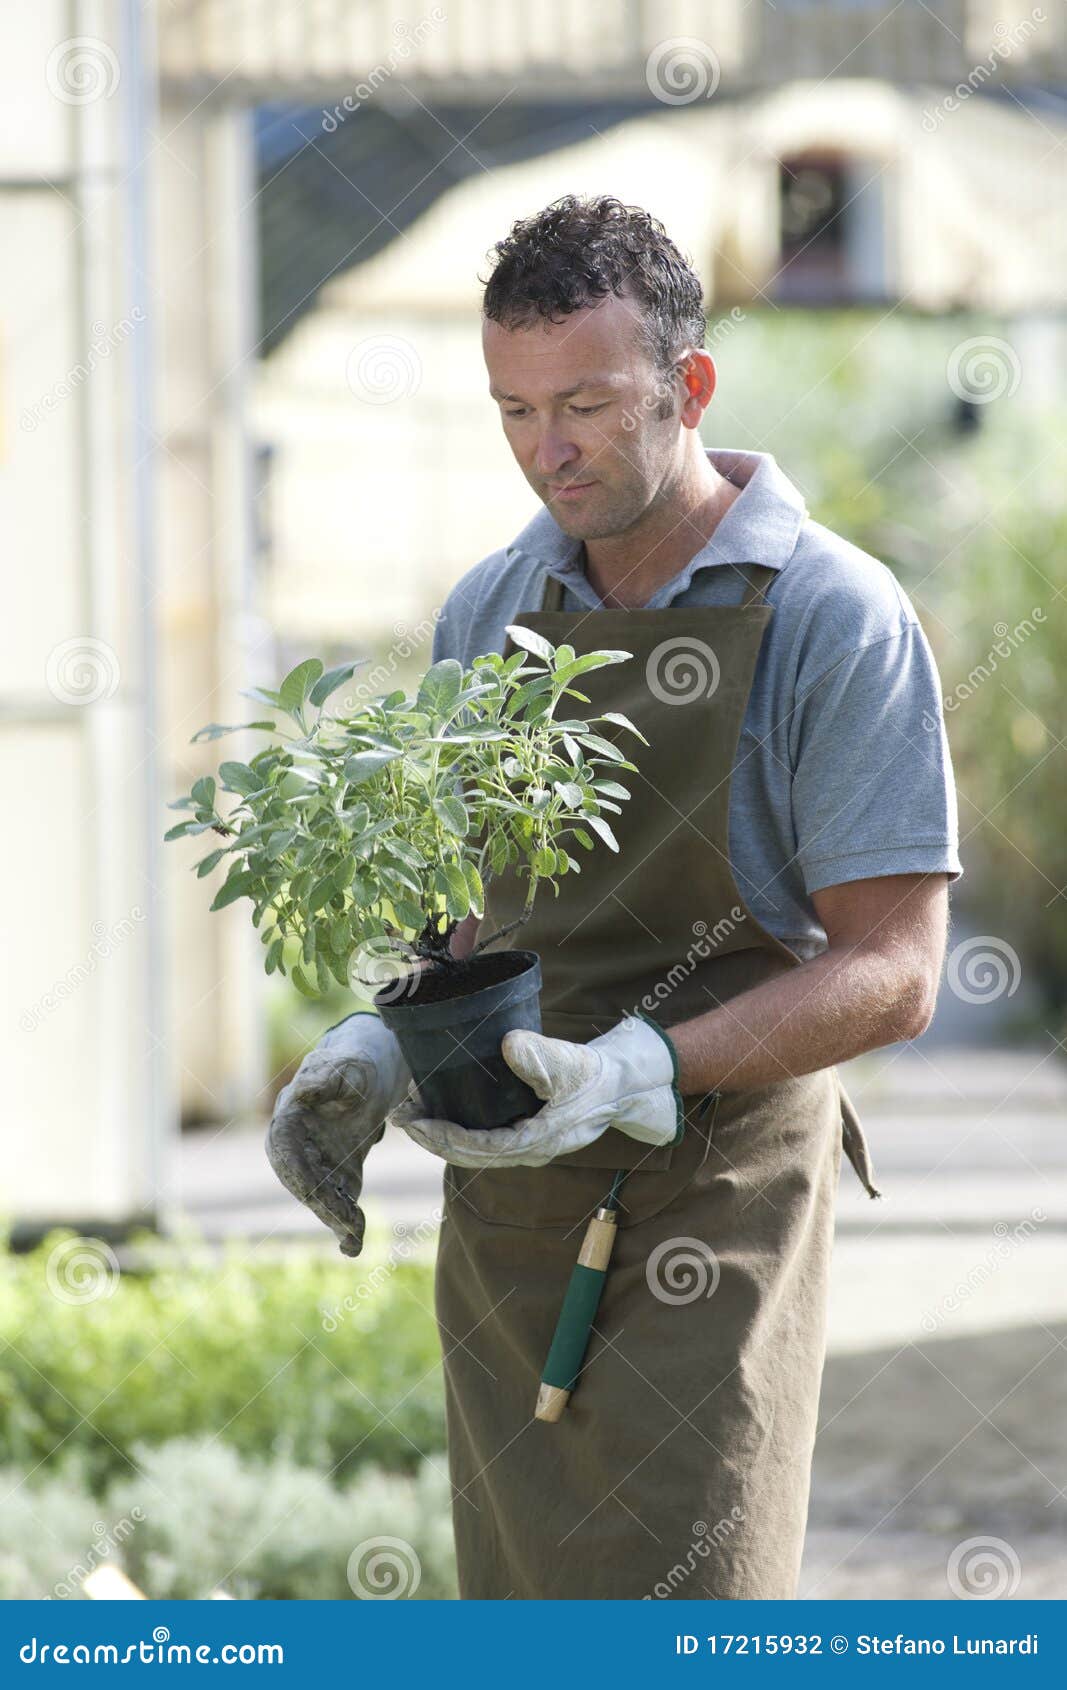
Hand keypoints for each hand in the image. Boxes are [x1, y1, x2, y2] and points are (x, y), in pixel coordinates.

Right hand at [266, 1012, 411, 1255]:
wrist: (376, 1067)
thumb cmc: (357, 1061)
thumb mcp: (347, 1064)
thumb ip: (326, 1076)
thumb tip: (304, 1089)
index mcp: (290, 1116)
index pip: (285, 1151)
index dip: (300, 1175)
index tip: (318, 1194)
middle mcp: (297, 1144)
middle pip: (301, 1181)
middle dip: (322, 1204)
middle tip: (347, 1223)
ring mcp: (317, 1161)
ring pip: (320, 1197)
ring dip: (335, 1219)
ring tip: (354, 1238)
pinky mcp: (338, 1173)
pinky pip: (338, 1201)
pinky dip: (345, 1223)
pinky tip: (354, 1246)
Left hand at [390, 1014, 681, 1168]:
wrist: (624, 1083)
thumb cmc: (599, 1075)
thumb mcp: (574, 1063)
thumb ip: (542, 1056)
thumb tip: (507, 1044)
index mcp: (538, 1141)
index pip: (481, 1149)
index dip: (445, 1138)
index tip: (415, 1122)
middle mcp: (527, 1149)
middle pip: (469, 1154)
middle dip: (432, 1137)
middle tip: (400, 1115)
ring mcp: (525, 1142)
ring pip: (473, 1146)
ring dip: (440, 1132)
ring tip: (410, 1110)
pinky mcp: (523, 1129)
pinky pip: (482, 1135)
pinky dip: (457, 1124)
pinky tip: (440, 1105)